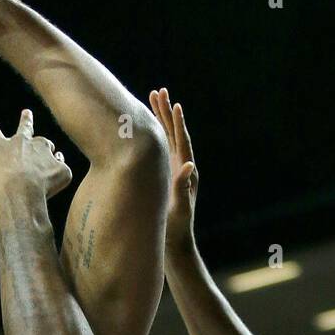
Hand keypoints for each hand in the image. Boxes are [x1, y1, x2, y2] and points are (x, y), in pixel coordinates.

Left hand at [0, 108, 72, 204]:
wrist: (23, 189)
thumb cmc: (44, 185)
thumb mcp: (63, 174)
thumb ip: (61, 164)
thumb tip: (59, 157)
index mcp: (40, 146)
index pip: (44, 144)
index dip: (48, 152)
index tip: (51, 159)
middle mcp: (21, 141)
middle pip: (23, 128)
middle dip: (25, 121)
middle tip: (26, 113)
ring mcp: (3, 145)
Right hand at [150, 88, 197, 251]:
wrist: (174, 242)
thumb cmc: (176, 228)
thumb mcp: (180, 208)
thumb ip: (183, 187)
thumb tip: (189, 165)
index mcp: (186, 171)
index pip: (181, 141)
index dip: (177, 123)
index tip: (173, 103)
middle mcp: (181, 167)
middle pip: (173, 133)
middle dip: (166, 113)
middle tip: (159, 92)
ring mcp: (172, 170)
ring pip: (165, 138)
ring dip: (159, 119)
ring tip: (152, 99)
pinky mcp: (164, 175)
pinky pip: (158, 150)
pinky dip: (153, 135)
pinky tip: (145, 127)